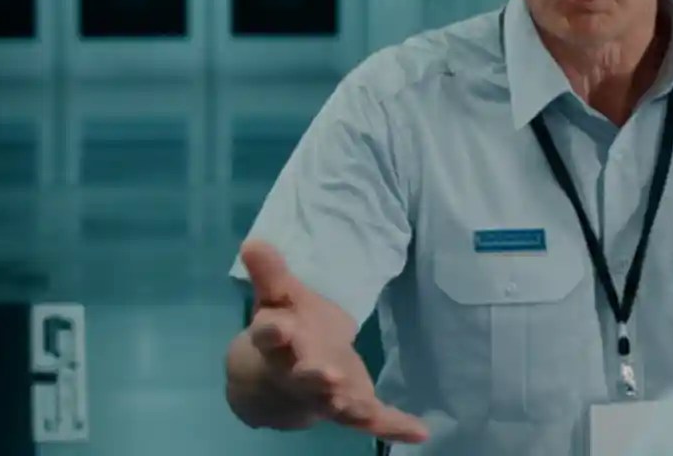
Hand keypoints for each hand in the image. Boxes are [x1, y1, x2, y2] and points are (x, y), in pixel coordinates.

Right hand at [238, 241, 427, 443]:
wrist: (280, 378)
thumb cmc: (286, 327)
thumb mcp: (278, 297)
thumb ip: (270, 273)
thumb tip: (252, 241)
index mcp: (276, 342)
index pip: (270, 336)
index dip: (275, 332)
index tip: (282, 326)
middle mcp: (296, 373)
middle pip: (304, 377)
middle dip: (315, 376)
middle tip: (327, 376)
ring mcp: (325, 395)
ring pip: (334, 403)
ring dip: (348, 404)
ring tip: (362, 405)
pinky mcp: (350, 408)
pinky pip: (371, 421)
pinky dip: (394, 426)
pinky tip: (420, 432)